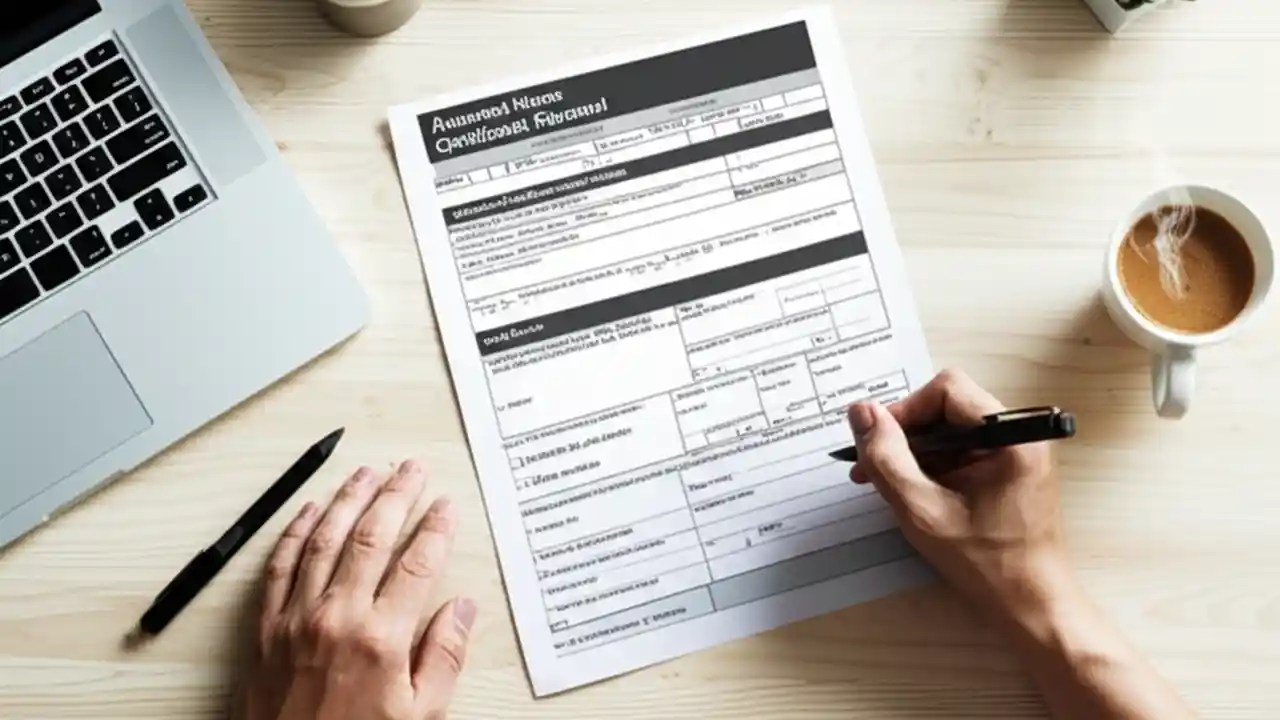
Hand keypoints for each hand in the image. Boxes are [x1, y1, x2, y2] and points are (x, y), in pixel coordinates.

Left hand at [239, 460, 476, 719]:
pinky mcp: (266, 629)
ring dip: (348, 499)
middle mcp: (338, 618)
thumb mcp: (421, 716)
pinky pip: (280, 566)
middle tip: (412, 469)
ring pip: (324, 539)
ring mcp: (297, 619)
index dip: (436, 528)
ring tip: (367, 472)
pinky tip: (309, 510)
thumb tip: (461, 610)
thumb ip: (444, 659)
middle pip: (372, 537)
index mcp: (382, 638)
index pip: (417, 564)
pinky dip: (295, 531)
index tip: (447, 506)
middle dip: (396, 495)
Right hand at [847, 370, 1077, 629]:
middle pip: (948, 406)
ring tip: (886, 483)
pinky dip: (933, 465)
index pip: (947, 390)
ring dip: (915, 451)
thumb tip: (861, 413)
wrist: (1030, 606)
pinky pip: (963, 449)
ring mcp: (1017, 452)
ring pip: (951, 429)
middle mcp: (1020, 435)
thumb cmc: (985, 564)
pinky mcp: (1009, 469)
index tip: (876, 442)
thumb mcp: (922, 511)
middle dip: (905, 433)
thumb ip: (887, 459)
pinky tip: (912, 491)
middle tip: (871, 466)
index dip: (904, 410)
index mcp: (1011, 437)